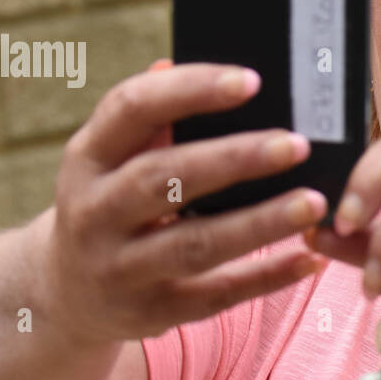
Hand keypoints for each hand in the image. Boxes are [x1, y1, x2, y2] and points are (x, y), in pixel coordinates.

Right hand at [41, 58, 328, 344]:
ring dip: (260, 222)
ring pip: (196, 244)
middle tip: (297, 144)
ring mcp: (119, 269)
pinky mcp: (149, 313)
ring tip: (315, 202)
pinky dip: (266, 277)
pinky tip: (310, 257)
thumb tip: (193, 66)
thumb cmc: (112, 204)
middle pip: (165, 179)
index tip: (251, 80)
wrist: (65, 295)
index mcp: (85, 158)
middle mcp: (93, 213)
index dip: (190, 90)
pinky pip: (216, 296)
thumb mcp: (111, 159)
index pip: (131, 110)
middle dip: (235, 159)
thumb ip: (152, 118)